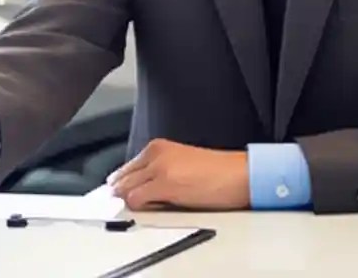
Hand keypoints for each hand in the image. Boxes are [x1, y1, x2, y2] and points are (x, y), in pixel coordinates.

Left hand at [106, 139, 250, 211]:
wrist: (240, 174)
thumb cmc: (219, 172)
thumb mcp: (181, 163)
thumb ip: (158, 170)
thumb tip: (140, 190)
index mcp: (158, 147)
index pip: (126, 168)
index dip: (119, 185)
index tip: (117, 196)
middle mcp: (156, 154)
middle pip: (121, 178)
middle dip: (118, 194)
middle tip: (119, 206)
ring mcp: (159, 168)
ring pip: (125, 189)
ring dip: (126, 201)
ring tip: (134, 209)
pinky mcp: (165, 184)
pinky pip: (136, 199)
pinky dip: (136, 207)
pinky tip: (145, 210)